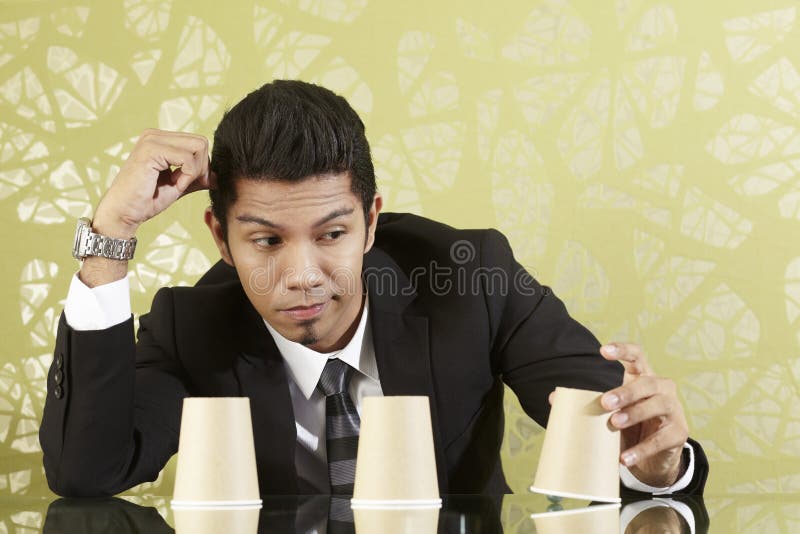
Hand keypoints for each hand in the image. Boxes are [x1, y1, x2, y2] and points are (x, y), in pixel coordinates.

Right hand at [80, 129, 213, 286]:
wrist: (124, 213)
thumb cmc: (147, 201)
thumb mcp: (179, 186)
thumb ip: (196, 177)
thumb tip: (218, 176)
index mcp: (160, 139)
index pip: (199, 143)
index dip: (202, 165)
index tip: (187, 183)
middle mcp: (155, 135)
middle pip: (202, 142)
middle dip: (201, 168)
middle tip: (185, 185)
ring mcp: (152, 140)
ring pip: (199, 147)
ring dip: (195, 172)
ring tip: (177, 185)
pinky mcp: (151, 150)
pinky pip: (188, 158)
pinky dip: (187, 176)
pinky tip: (174, 186)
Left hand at [599, 343, 688, 486]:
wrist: (654, 456)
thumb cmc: (629, 425)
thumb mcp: (610, 413)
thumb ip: (588, 403)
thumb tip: (553, 398)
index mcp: (643, 376)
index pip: (637, 355)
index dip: (622, 350)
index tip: (603, 351)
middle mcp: (661, 388)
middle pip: (647, 383)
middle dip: (626, 391)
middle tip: (605, 402)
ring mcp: (674, 409)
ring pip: (658, 405)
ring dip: (635, 414)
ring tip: (614, 424)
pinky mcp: (679, 433)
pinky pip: (661, 439)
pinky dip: (641, 449)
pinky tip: (624, 457)